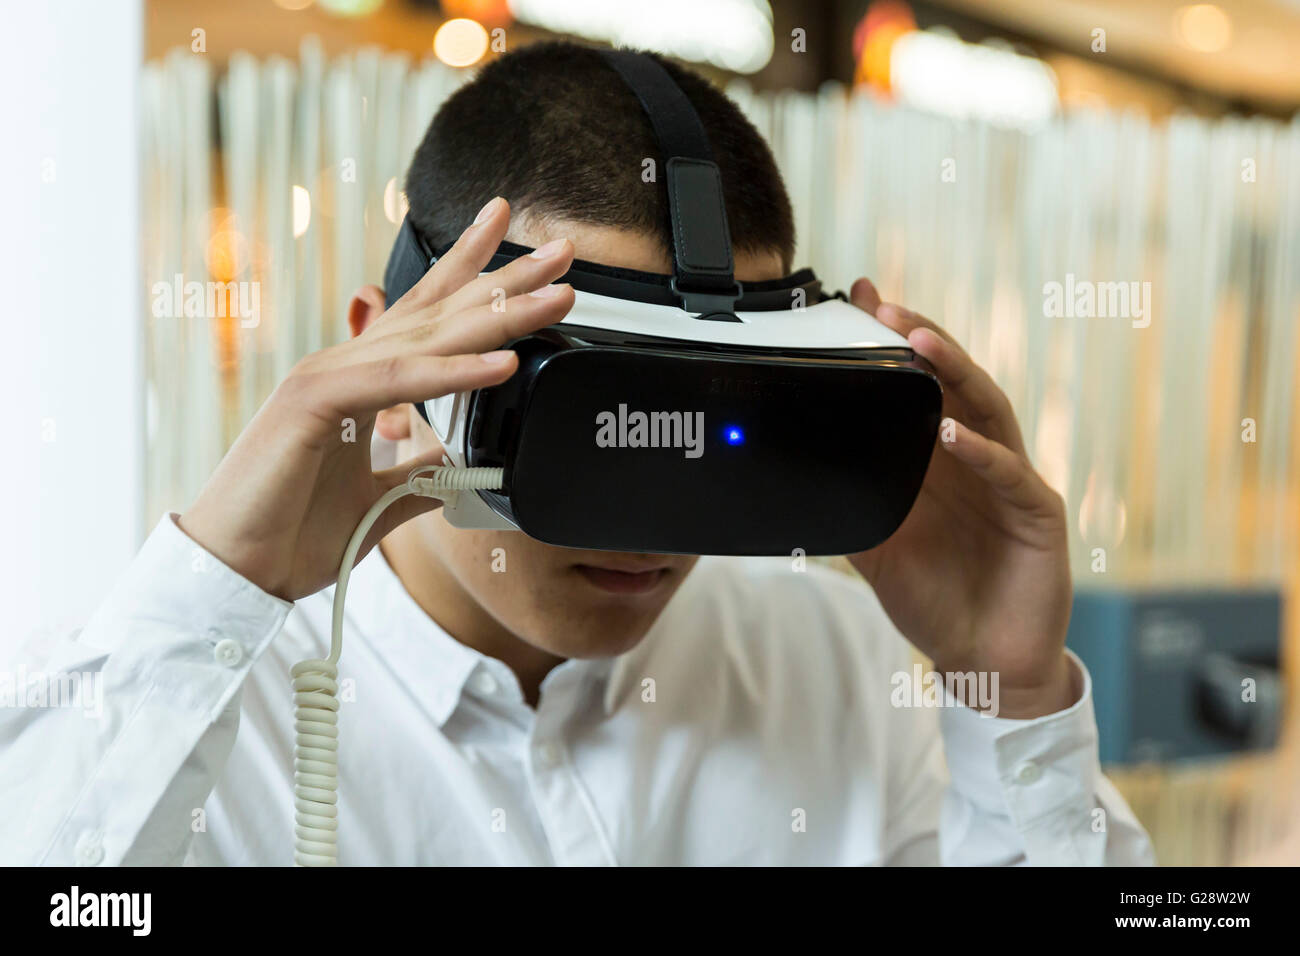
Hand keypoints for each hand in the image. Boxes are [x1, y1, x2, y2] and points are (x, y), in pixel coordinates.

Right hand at [179, 198, 574, 600]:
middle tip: (563, 250)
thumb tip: (468, 462)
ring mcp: (328, 377)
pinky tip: (503, 363)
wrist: (236, 569)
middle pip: (440, 310)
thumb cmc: (294, 530)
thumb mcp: (382, 498)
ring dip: (499, 315)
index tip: (520, 245)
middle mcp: (346, 365)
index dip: (473, 274)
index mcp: (361, 380)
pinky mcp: (315, 403)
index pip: (428, 315)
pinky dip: (455, 372)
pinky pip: (400, 382)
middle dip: (505, 277)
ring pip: (429, 337)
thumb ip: (422, 472)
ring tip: (557, 293)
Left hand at [846, 280, 1075, 718]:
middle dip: (922, 340)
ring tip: (918, 340)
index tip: (858, 301)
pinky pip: (1010, 474)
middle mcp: (979, 457)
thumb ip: (850, 506)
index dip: (894, 345)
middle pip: (956, 383)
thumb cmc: (935, 598)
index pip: (920, 387)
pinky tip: (951, 434)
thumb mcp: (878, 547)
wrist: (982, 661)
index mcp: (942, 459)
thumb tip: (797, 473)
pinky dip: (982, 452)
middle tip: (882, 306)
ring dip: (954, 373)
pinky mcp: (1037, 514)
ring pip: (989, 410)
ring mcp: (1011, 480)